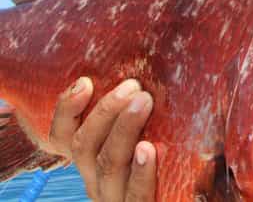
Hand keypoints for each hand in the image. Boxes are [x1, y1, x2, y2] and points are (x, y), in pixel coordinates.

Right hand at [50, 77, 156, 200]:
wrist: (181, 200)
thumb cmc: (166, 156)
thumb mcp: (143, 130)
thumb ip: (134, 106)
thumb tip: (141, 72)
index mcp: (91, 158)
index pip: (62, 136)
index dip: (66, 110)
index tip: (85, 82)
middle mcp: (96, 179)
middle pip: (84, 146)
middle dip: (105, 111)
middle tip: (133, 86)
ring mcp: (115, 197)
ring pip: (108, 165)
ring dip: (123, 129)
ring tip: (144, 102)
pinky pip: (136, 195)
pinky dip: (141, 172)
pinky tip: (149, 149)